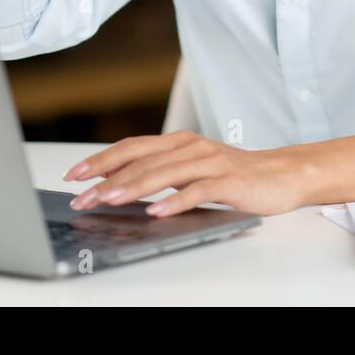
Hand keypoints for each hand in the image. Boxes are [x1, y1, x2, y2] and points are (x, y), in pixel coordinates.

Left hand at [61, 130, 308, 216]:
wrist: (281, 174)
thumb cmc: (233, 175)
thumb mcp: (191, 169)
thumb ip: (160, 172)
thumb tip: (115, 184)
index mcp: (178, 142)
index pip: (131, 147)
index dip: (101, 160)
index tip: (74, 176)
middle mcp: (190, 146)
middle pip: (141, 161)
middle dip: (107, 179)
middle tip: (83, 197)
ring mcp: (209, 161)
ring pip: (164, 173)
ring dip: (133, 188)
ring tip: (109, 200)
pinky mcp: (228, 179)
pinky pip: (197, 190)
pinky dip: (175, 201)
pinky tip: (157, 212)